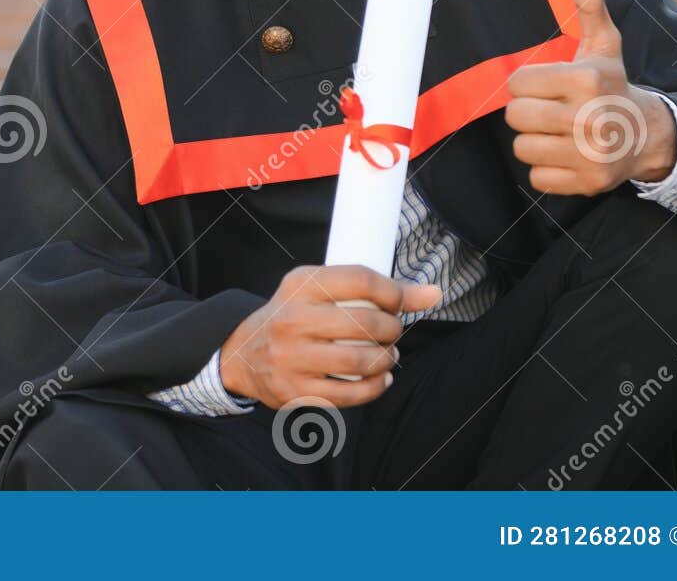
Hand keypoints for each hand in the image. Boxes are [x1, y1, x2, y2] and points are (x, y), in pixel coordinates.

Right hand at [219, 265, 440, 408]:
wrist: (243, 353)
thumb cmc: (293, 316)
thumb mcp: (318, 290)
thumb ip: (371, 289)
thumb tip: (433, 294)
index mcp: (300, 285)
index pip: (360, 280)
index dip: (394, 292)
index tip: (402, 301)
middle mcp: (293, 319)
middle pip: (365, 323)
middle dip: (393, 329)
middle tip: (393, 331)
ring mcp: (292, 358)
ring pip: (361, 362)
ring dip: (387, 360)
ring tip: (389, 355)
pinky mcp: (294, 390)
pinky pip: (350, 395)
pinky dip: (375, 388)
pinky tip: (380, 380)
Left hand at [504, 0, 675, 195]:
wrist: (646, 134)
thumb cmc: (611, 84)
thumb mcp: (603, 43)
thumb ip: (589, 4)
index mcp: (586, 79)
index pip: (516, 84)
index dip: (527, 84)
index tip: (549, 85)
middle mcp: (590, 117)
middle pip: (516, 116)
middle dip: (529, 112)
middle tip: (553, 109)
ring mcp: (591, 154)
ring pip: (523, 148)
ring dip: (536, 141)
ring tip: (561, 132)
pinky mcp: (588, 183)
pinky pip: (536, 178)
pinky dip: (547, 170)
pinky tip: (568, 155)